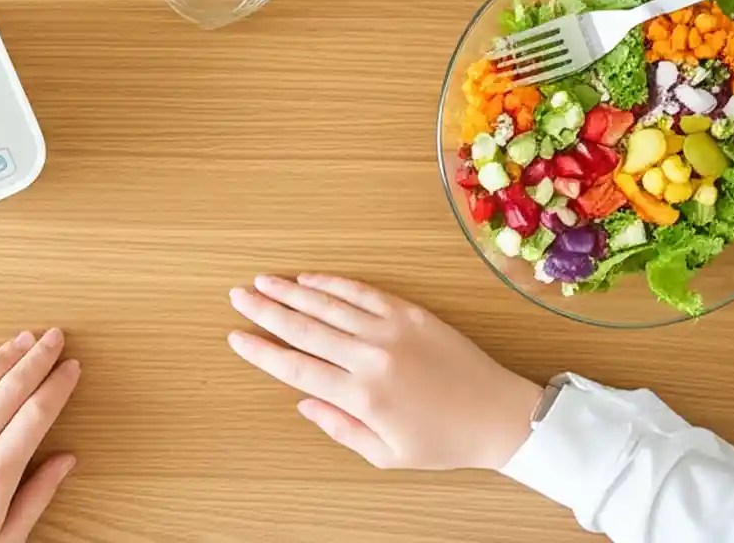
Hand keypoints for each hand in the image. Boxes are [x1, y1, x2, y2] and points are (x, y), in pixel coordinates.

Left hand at [0, 329, 80, 542]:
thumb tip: (66, 460)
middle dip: (37, 358)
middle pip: (10, 388)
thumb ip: (38, 494)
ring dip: (3, 354)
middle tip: (55, 337)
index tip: (71, 367)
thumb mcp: (5, 538)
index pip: (37, 414)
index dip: (57, 385)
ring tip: (23, 339)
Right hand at [227, 275, 540, 470]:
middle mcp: (370, 358)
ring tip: (263, 281)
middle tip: (237, 296)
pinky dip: (332, 283)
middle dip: (265, 311)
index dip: (262, 351)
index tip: (236, 337)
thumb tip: (304, 401)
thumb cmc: (442, 441)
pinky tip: (309, 278)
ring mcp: (390, 331)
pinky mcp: (410, 313)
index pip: (296, 368)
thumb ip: (339, 427)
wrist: (498, 415)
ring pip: (328, 304)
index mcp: (361, 396)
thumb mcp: (385, 454)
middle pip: (304, 328)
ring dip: (291, 291)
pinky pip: (362, 292)